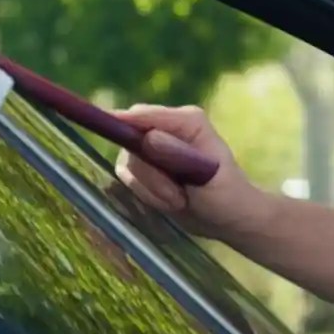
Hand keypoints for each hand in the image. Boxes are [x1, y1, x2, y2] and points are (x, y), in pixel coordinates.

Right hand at [113, 104, 272, 241]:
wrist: (226, 217)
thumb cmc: (225, 193)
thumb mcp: (206, 175)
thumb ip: (178, 155)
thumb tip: (149, 138)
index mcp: (187, 121)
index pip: (144, 115)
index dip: (123, 122)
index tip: (107, 129)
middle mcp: (167, 128)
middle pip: (130, 140)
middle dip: (147, 173)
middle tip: (175, 195)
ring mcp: (153, 147)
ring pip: (128, 164)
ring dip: (149, 188)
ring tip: (178, 199)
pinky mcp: (144, 166)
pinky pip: (128, 179)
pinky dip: (145, 194)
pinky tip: (170, 202)